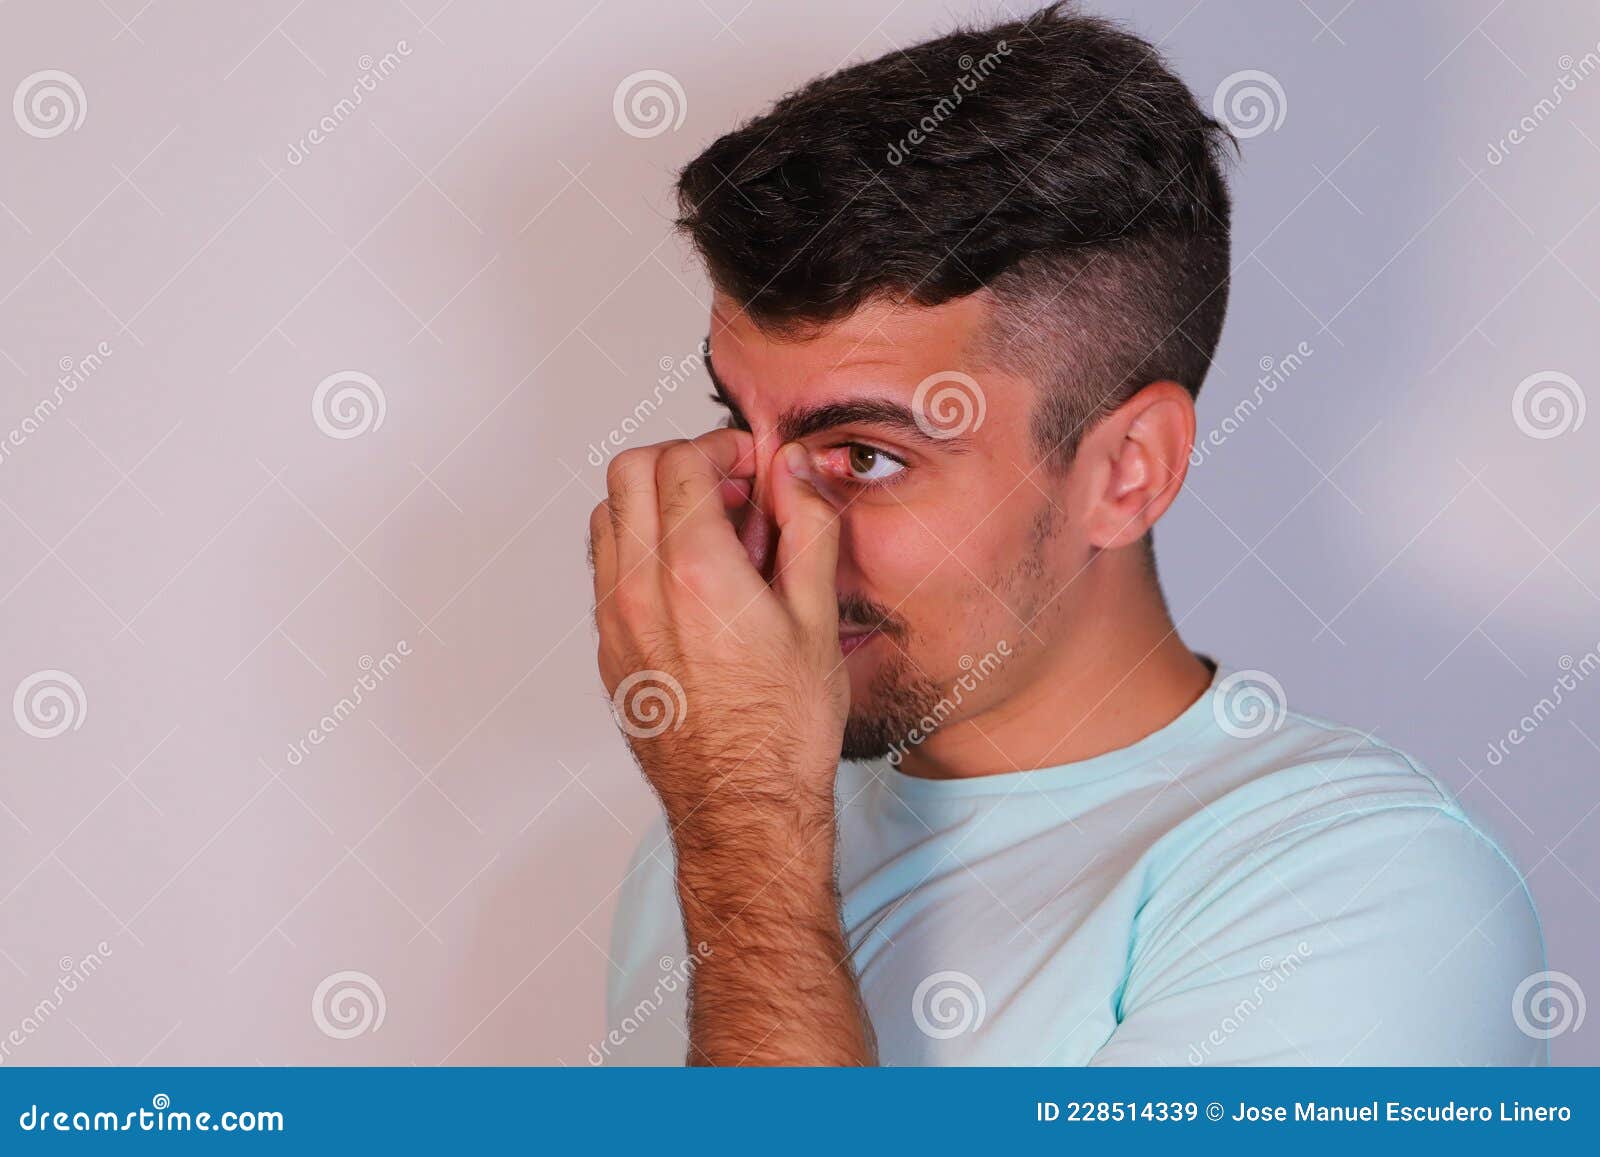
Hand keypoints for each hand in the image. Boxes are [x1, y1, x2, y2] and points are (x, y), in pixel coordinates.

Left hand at [589, 429, 847, 840]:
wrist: (743, 806)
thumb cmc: (785, 728)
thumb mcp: (816, 617)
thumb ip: (806, 526)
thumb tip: (794, 469)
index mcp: (695, 571)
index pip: (681, 460)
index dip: (721, 447)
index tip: (752, 464)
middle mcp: (639, 588)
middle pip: (629, 472)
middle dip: (679, 461)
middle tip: (728, 488)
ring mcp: (614, 620)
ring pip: (606, 517)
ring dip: (652, 504)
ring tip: (709, 535)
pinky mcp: (608, 649)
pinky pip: (606, 570)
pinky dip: (639, 550)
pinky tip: (690, 583)